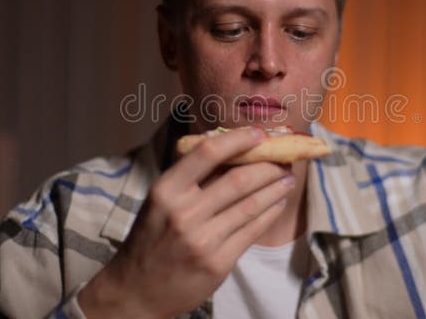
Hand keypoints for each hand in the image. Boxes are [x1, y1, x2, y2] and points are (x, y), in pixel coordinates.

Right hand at [79, 127, 294, 317]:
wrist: (137, 290)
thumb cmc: (151, 238)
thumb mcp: (160, 202)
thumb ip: (191, 179)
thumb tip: (233, 150)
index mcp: (166, 190)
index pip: (208, 153)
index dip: (238, 140)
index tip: (259, 134)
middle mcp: (184, 213)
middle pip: (239, 179)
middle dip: (269, 166)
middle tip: (284, 158)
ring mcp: (202, 240)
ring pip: (251, 205)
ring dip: (275, 188)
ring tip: (288, 178)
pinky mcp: (218, 262)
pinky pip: (252, 230)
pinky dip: (270, 213)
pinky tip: (278, 203)